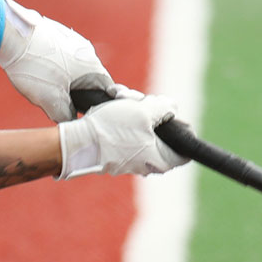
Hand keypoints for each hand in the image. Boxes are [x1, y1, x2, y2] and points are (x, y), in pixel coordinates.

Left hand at [0, 0, 115, 121]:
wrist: (10, 34)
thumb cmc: (33, 66)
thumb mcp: (49, 99)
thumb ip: (65, 115)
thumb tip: (71, 120)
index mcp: (92, 65)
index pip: (106, 90)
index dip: (98, 105)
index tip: (86, 114)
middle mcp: (86, 50)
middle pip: (89, 79)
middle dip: (78, 94)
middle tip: (61, 104)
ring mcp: (72, 40)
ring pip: (74, 68)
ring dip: (64, 80)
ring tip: (45, 87)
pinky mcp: (57, 34)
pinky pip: (62, 57)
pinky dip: (54, 67)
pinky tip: (37, 71)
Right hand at [56, 89, 187, 178]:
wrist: (77, 142)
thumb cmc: (112, 130)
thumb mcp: (144, 111)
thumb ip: (164, 108)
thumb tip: (172, 107)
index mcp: (161, 160)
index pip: (185, 150)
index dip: (182, 128)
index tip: (171, 114)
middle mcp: (148, 164)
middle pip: (161, 133)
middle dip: (151, 111)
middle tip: (140, 100)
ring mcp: (131, 159)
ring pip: (142, 128)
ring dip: (134, 109)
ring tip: (120, 97)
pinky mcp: (115, 153)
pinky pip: (126, 132)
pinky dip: (122, 117)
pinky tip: (112, 104)